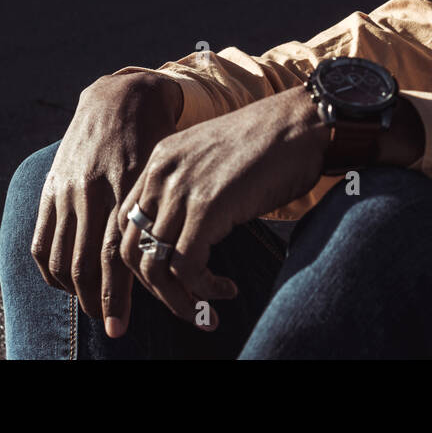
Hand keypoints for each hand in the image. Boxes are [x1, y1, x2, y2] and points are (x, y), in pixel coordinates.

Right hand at [31, 71, 182, 337]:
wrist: (120, 97)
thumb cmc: (158, 139)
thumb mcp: (168, 169)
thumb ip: (163, 212)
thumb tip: (170, 266)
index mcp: (128, 184)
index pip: (118, 253)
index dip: (119, 294)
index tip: (124, 326)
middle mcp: (94, 188)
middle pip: (88, 262)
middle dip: (98, 302)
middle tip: (112, 326)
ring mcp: (68, 189)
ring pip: (62, 257)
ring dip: (75, 292)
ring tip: (93, 308)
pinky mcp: (51, 189)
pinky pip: (42, 242)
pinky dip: (52, 271)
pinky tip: (68, 284)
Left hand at [117, 84, 329, 330]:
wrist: (304, 121)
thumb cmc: (274, 144)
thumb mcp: (216, 161)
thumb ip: (194, 190)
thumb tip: (192, 238)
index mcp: (161, 160)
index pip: (127, 223)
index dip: (143, 259)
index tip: (170, 280)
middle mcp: (163, 173)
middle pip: (131, 249)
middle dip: (155, 289)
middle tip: (186, 305)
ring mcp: (182, 189)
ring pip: (154, 265)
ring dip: (177, 299)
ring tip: (205, 310)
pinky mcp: (207, 207)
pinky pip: (187, 267)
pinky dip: (204, 290)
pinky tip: (226, 290)